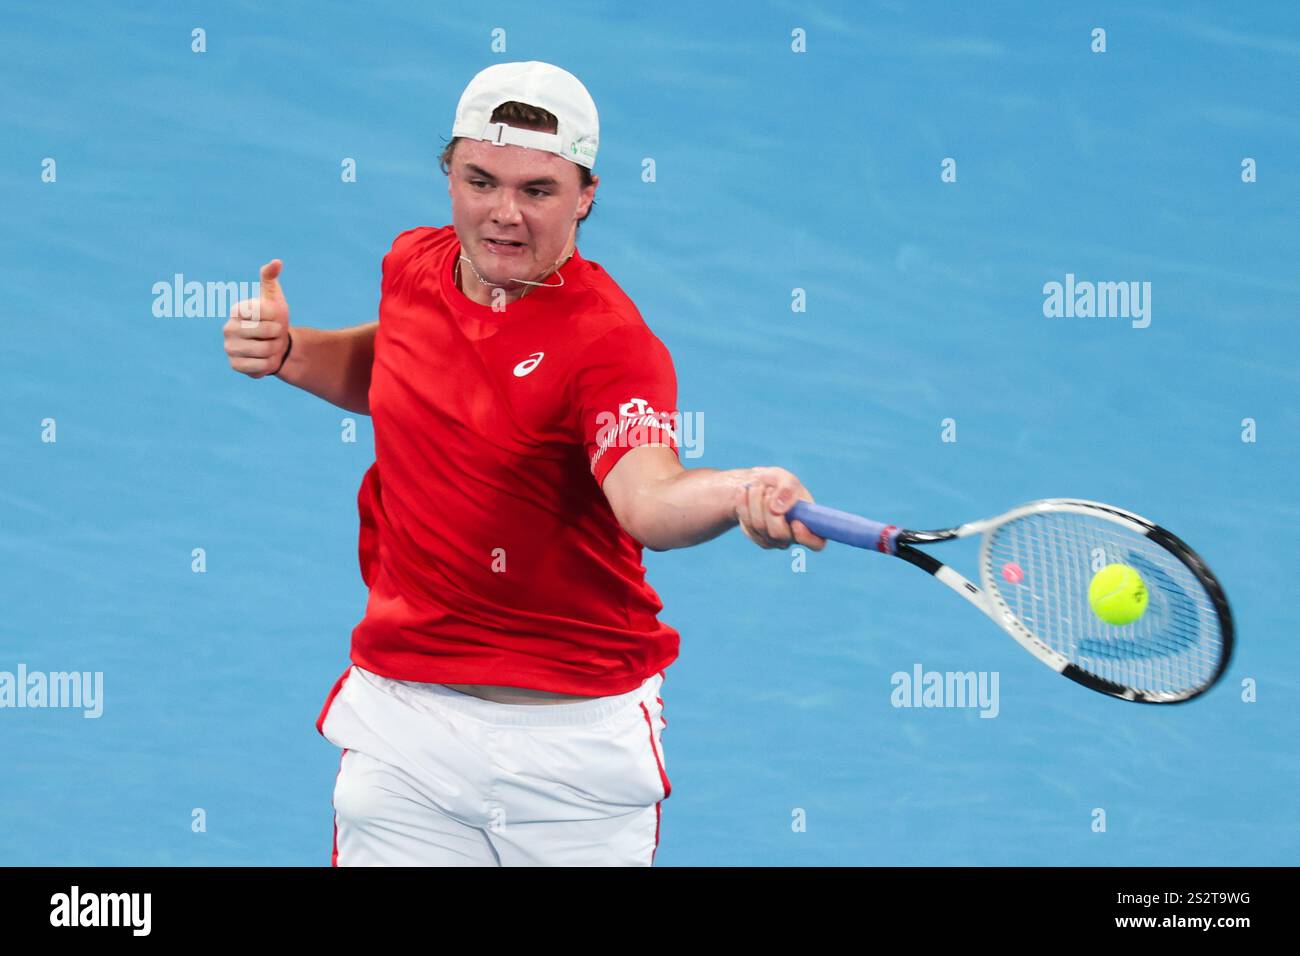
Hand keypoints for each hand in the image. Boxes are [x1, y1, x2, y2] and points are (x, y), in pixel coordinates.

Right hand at [223, 259, 290, 377]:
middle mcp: (228, 328)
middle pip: (267, 331)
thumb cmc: (274, 318)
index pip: (264, 312)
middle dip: (278, 334)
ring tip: (269, 345)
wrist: (277, 345)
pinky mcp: (235, 365)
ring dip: (275, 349)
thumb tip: (277, 262)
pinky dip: (269, 364)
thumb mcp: (274, 298)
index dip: (276, 316)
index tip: (273, 317)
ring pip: (266, 350)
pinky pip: (261, 367)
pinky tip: (264, 358)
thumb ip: (271, 278)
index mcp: (237, 310)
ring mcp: (229, 347)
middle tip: (274, 334)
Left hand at [734, 466, 826, 550]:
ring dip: (755, 502)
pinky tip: (744, 492)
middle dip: (769, 509)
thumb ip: (787, 490)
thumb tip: (778, 509)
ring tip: (756, 486)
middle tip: (767, 490)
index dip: (807, 537)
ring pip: (760, 527)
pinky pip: (748, 525)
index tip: (796, 522)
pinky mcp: (757, 537)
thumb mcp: (786, 479)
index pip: (817, 543)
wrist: (757, 484)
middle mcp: (793, 536)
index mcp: (810, 523)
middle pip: (779, 534)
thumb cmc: (778, 483)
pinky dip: (744, 505)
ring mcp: (774, 540)